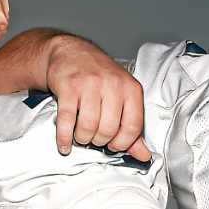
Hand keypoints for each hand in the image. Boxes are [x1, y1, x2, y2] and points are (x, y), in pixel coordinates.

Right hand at [48, 37, 151, 160]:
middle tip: (94, 138)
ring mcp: (89, 84)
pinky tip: (64, 144)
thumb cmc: (99, 77)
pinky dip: (64, 138)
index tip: (114, 145)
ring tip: (81, 136)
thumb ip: (132, 128)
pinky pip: (67, 120)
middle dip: (100, 141)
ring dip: (83, 138)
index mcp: (131, 88)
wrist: (71, 52)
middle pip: (109, 129)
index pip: (133, 126)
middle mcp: (112, 84)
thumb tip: (143, 156)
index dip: (123, 142)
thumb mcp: (122, 97)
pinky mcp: (68, 87)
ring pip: (88, 127)